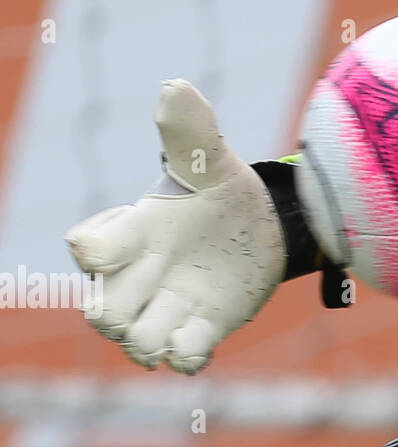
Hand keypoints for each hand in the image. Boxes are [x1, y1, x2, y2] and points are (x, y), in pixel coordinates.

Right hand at [65, 79, 285, 372]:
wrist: (262, 226)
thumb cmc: (215, 193)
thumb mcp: (208, 161)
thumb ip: (189, 130)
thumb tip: (174, 87)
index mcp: (132, 234)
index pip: (87, 248)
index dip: (94, 246)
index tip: (125, 223)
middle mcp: (140, 277)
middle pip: (100, 312)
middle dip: (120, 307)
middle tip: (161, 279)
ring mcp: (169, 308)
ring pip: (134, 341)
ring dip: (153, 336)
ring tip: (184, 313)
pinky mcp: (202, 330)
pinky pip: (181, 358)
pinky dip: (187, 354)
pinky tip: (204, 337)